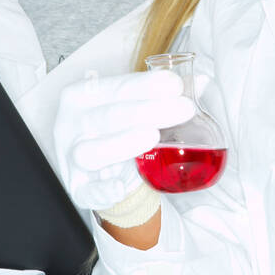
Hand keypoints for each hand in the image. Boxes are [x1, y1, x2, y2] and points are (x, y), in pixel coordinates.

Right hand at [54, 70, 195, 210]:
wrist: (99, 169)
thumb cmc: (115, 130)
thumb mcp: (134, 107)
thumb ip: (165, 95)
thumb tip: (203, 82)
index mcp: (82, 97)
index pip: (114, 87)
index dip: (145, 85)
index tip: (175, 84)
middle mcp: (71, 125)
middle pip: (107, 116)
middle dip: (147, 111)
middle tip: (183, 108)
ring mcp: (71, 158)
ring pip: (91, 152)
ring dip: (122, 143)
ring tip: (153, 136)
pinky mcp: (77, 188)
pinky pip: (86, 192)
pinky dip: (102, 191)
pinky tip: (119, 187)